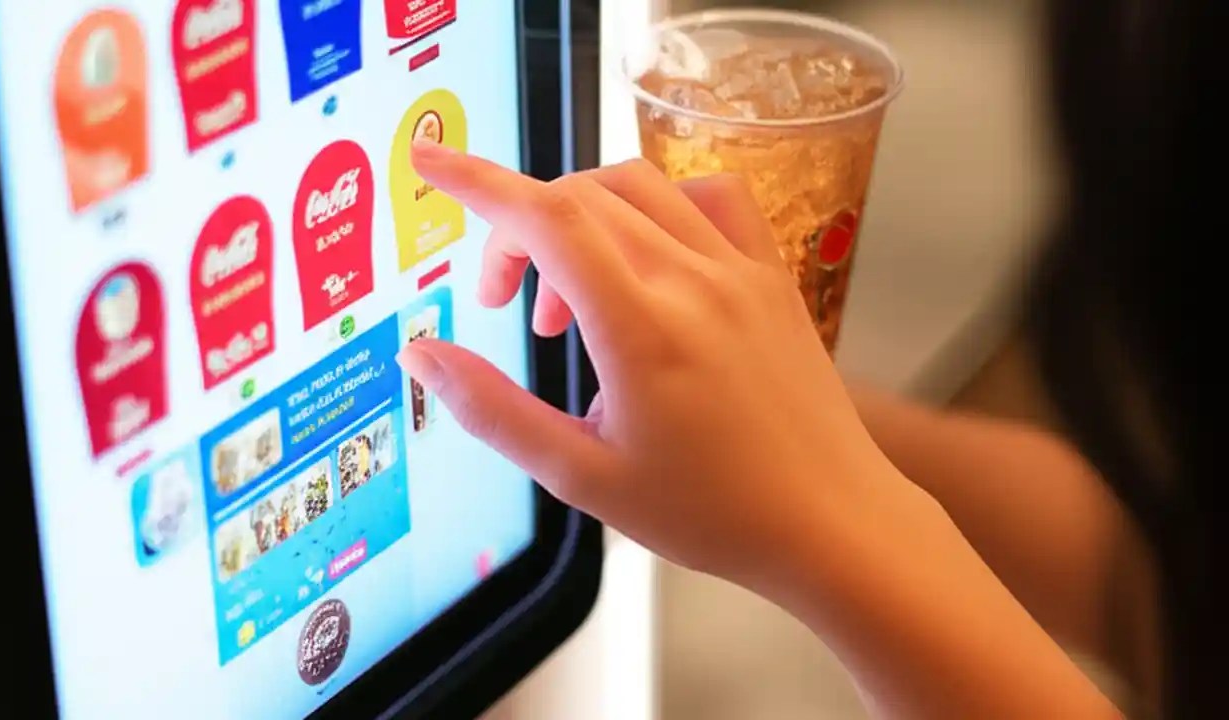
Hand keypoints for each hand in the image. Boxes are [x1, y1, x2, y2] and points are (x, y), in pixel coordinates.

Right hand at [398, 142, 897, 586]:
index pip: (545, 219)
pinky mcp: (771, 277)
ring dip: (581, 219)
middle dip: (520, 231)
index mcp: (641, 329)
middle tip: (506, 301)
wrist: (830, 523)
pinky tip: (649, 256)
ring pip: (639, 189)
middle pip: (580, 199)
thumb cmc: (714, 513)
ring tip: (572, 302)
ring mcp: (739, 271)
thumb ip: (495, 411)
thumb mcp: (583, 477)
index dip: (477, 183)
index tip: (431, 163)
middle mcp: (693, 282)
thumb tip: (423, 357)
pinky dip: (660, 205)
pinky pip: (712, 198)